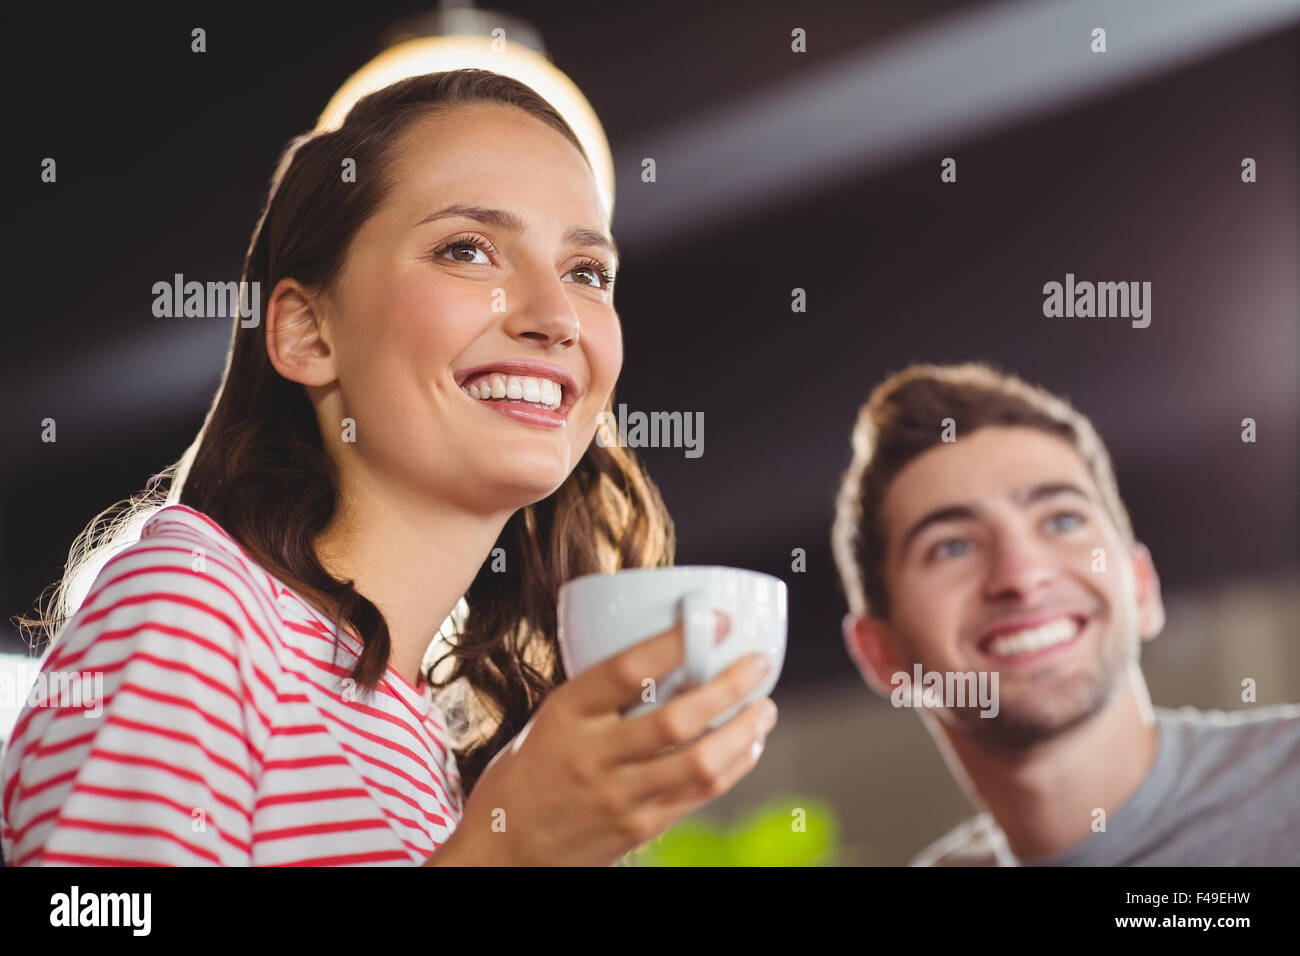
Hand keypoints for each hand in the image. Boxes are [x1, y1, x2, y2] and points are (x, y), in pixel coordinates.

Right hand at [426, 613, 776, 865]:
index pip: (627, 668)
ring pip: (699, 762)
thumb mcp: (549, 720)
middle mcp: (591, 755)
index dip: (677, 641)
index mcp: (565, 714)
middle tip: (758, 664)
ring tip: (765, 708)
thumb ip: (600, 695)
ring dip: (744, 731)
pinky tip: (746, 747)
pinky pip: (698, 795)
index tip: (718, 620)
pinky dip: (732, 767)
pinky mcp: (637, 828)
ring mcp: (617, 797)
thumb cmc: (527, 775)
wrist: (502, 852)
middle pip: (676, 718)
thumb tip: (667, 652)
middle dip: (730, 686)